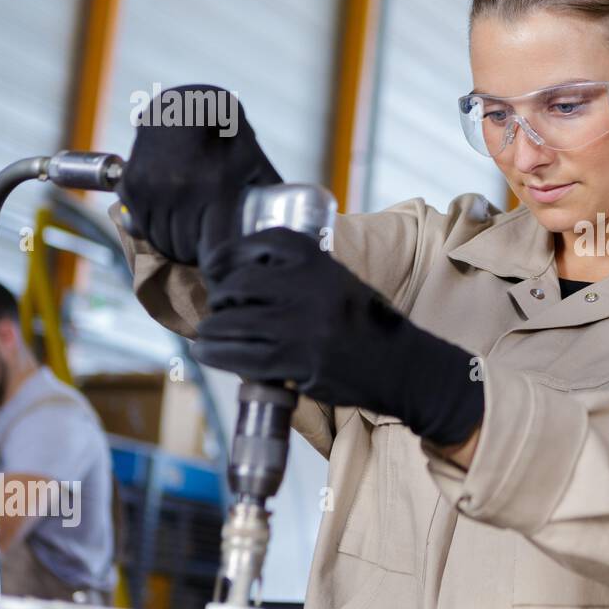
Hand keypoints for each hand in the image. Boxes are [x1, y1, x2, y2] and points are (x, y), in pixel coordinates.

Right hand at [116, 84, 281, 265]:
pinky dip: (152, 234)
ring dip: (174, 249)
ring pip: (162, 242)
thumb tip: (295, 227)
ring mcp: (153, 190)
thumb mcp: (256, 162)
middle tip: (207, 255)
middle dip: (198, 257)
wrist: (184, 107)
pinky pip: (140, 227)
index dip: (222, 262)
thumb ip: (272, 193)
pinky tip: (167, 230)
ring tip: (188, 245)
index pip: (217, 247)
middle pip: (187, 249)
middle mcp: (182, 191)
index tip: (227, 266)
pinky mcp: (132, 187)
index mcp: (217, 187)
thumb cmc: (228, 139)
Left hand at [192, 228, 483, 446]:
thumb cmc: (365, 322)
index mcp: (319, 260)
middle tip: (220, 309)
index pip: (257, 243)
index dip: (227, 255)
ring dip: (211, 330)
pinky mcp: (296, 360)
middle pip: (237, 284)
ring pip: (231, 322)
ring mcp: (301, 325)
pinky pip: (240, 355)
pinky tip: (208, 353)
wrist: (400, 364)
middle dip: (220, 298)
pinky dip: (216, 354)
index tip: (214, 266)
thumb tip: (243, 270)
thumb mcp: (337, 280)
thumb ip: (300, 271)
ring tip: (209, 336)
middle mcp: (308, 287)